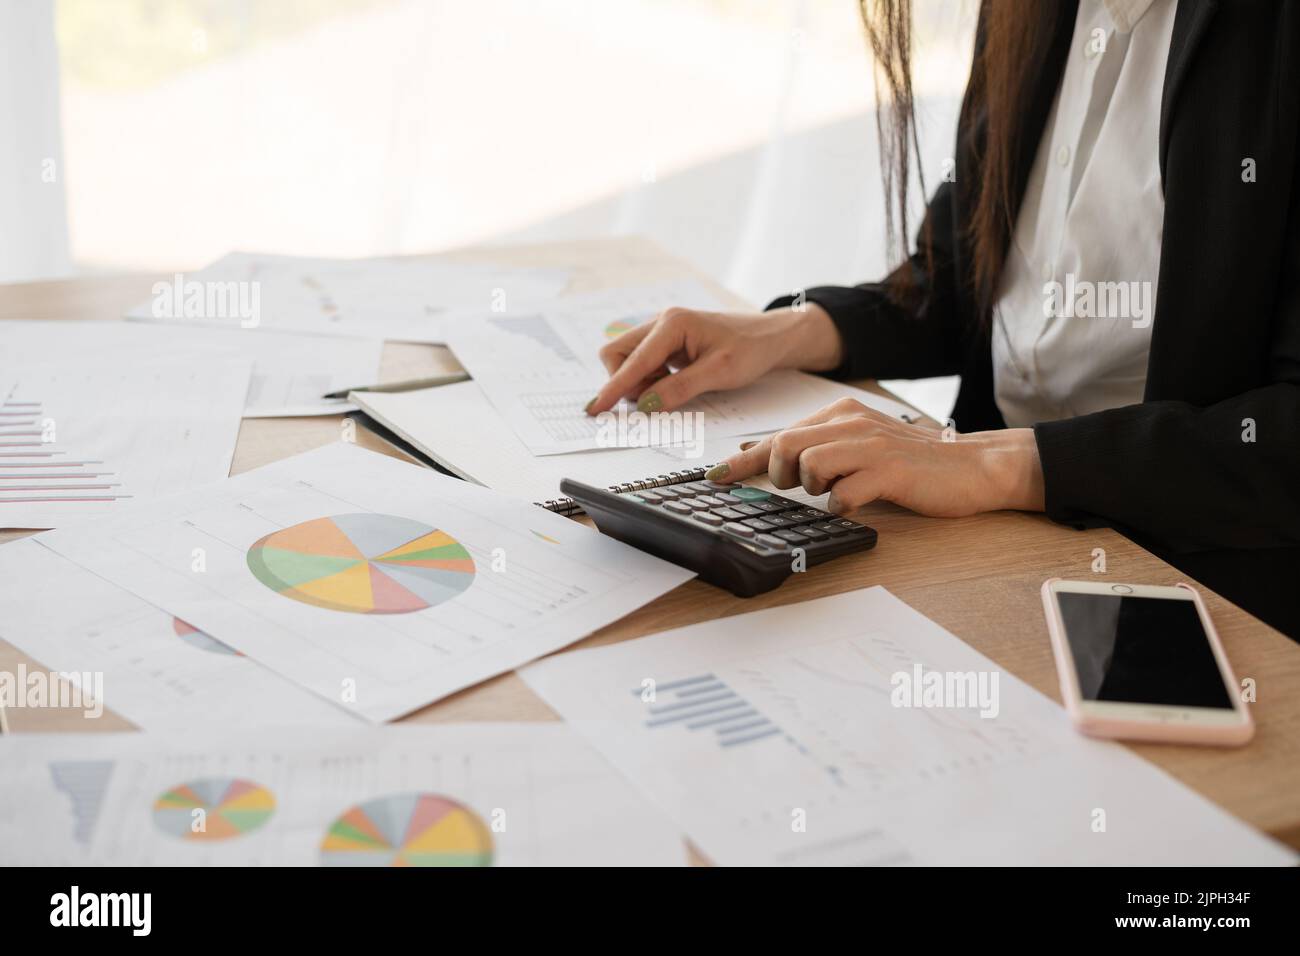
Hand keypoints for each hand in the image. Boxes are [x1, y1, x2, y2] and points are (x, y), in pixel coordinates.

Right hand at [585, 303, 842, 414]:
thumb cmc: (750, 349)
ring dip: (640, 383)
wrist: (770, 336)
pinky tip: (676, 382)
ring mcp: (660, 331)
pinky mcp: (664, 342)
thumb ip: (679, 389)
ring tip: (676, 388)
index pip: (633, 361)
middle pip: (617, 355)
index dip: (613, 388)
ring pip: (627, 361)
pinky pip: (641, 364)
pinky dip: (650, 379)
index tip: (594, 409)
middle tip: (658, 399)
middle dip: (626, 382)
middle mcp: (660, 322)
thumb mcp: (719, 373)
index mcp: (673, 323)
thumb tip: (644, 406)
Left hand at [705, 398, 1045, 516]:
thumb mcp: (858, 444)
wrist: (970, 467)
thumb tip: (757, 453)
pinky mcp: (889, 471)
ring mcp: (869, 446)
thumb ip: (815, 445)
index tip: (713, 478)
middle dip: (780, 475)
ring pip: (808, 466)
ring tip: (839, 490)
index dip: (741, 460)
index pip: (779, 435)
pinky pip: (843, 494)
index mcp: (840, 413)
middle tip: (803, 488)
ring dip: (815, 489)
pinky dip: (843, 505)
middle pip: (785, 446)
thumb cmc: (910, 462)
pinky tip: (860, 502)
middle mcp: (850, 423)